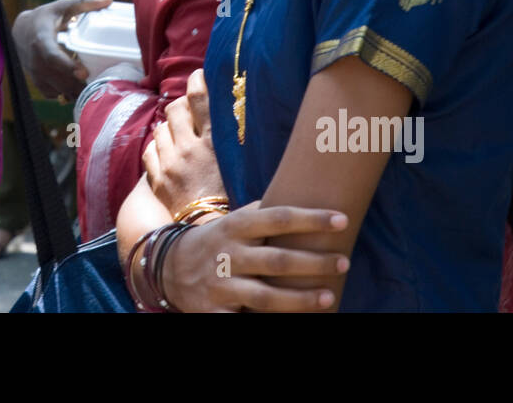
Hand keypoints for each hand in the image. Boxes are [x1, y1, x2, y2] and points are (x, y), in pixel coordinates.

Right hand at [13, 0, 112, 99]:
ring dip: (75, 92)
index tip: (84, 73)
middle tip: (101, 87)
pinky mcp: (37, 82)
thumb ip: (85, 2)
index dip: (67, 66)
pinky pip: (53, 94)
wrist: (21, 30)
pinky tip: (80, 90)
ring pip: (57, 89)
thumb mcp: (63, 6)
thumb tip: (108, 0)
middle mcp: (35, 59)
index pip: (52, 56)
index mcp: (42, 39)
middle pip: (58, 78)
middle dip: (79, 85)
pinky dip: (67, 94)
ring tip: (95, 90)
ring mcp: (35, 73)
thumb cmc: (47, 17)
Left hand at [142, 69, 223, 217]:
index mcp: (213, 144)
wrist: (213, 231)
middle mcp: (188, 150)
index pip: (200, 101)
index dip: (197, 82)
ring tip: (177, 135)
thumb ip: (234, 139)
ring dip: (167, 128)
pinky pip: (148, 152)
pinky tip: (165, 152)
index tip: (198, 75)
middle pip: (174, 109)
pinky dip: (155, 148)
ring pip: (159, 129)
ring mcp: (170, 165)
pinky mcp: (158, 180)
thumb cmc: (236, 198)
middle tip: (186, 110)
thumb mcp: (240, 163)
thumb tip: (234, 116)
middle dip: (179, 105)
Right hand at [159, 202, 349, 312]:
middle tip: (344, 262)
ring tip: (330, 297)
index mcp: (236, 226)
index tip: (342, 219)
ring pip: (266, 296)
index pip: (279, 218)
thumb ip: (263, 212)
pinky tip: (294, 322)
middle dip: (314, 263)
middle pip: (277, 260)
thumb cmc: (216, 241)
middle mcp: (229, 254)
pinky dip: (266, 323)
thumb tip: (303, 189)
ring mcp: (221, 285)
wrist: (168, 268)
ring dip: (300, 299)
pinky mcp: (215, 311)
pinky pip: (245, 320)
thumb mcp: (234, 221)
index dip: (312, 219)